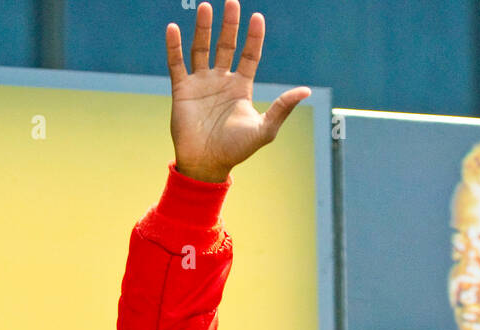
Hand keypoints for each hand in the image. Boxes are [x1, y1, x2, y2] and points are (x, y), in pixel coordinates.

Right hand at [166, 2, 310, 181]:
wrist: (207, 164)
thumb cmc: (236, 150)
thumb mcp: (264, 129)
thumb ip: (282, 108)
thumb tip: (306, 90)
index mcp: (241, 88)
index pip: (249, 55)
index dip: (253, 37)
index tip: (257, 17)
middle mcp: (221, 81)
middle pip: (226, 45)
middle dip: (229, 25)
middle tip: (232, 2)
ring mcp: (201, 83)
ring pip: (201, 48)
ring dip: (203, 28)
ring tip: (206, 7)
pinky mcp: (182, 90)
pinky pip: (177, 63)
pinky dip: (174, 46)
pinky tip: (173, 28)